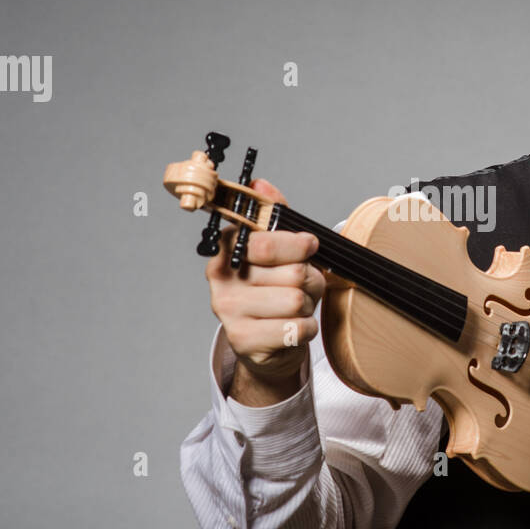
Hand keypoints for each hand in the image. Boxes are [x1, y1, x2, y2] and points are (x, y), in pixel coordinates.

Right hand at [204, 178, 325, 404]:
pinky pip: (297, 328)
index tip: (309, 245)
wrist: (265, 344)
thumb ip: (273, 216)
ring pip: (296, 300)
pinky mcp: (243, 340)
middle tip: (301, 286)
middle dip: (308, 281)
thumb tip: (260, 184)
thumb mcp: (277, 251)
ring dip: (307, 306)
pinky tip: (292, 328)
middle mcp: (220, 279)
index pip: (266, 243)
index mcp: (226, 249)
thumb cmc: (274, 290)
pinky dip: (306, 329)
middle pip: (292, 273)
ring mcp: (228, 311)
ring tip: (295, 307)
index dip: (297, 244)